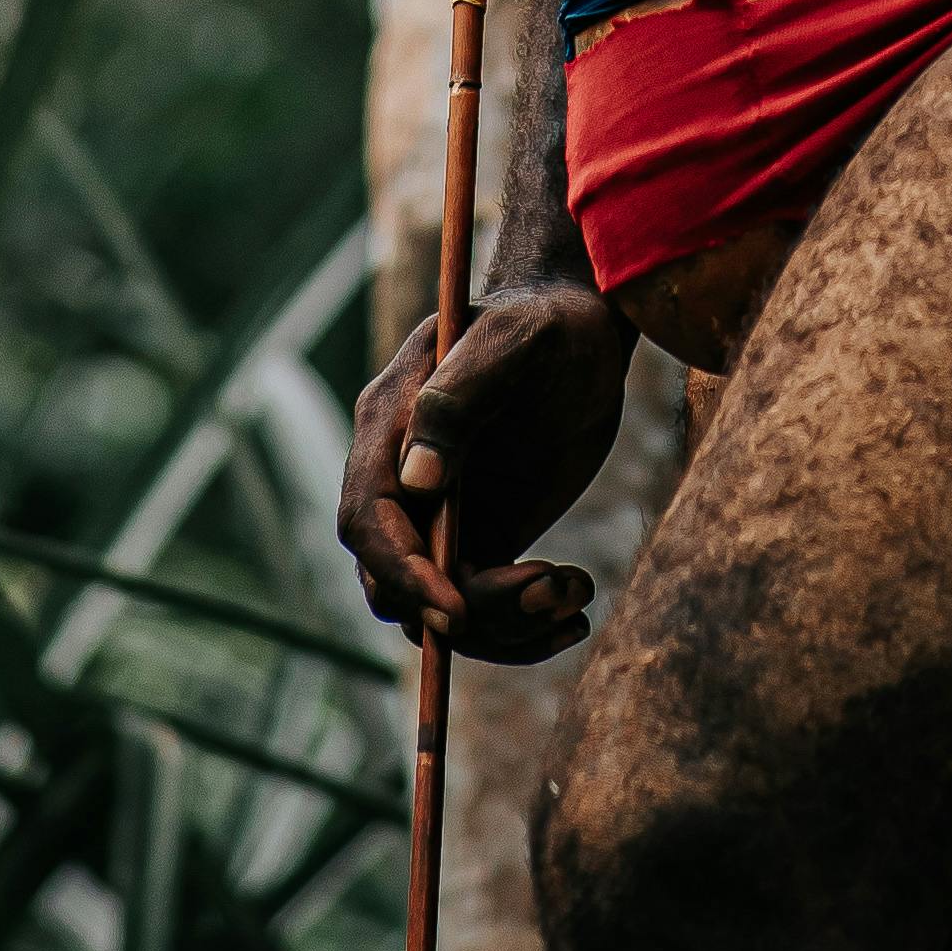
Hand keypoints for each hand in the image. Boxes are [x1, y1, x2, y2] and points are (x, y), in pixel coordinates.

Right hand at [337, 278, 633, 664]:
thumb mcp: (512, 343)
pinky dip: (524, 627)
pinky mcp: (482, 540)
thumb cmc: (546, 323)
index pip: (367, 518)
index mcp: (391, 426)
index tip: (458, 607)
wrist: (584, 333)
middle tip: (548, 591)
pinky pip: (481, 611)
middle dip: (466, 609)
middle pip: (394, 582)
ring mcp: (440, 518)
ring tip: (576, 593)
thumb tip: (418, 480)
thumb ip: (460, 398)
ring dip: (506, 625)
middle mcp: (403, 480)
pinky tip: (576, 609)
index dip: (401, 571)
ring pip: (439, 610)